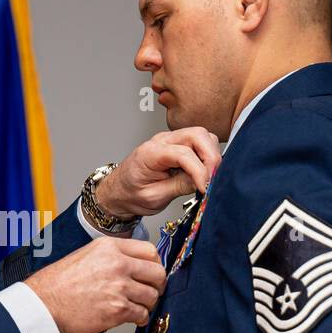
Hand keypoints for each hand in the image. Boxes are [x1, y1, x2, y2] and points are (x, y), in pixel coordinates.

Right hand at [23, 237, 165, 332]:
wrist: (45, 302)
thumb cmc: (61, 282)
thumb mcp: (87, 254)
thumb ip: (113, 256)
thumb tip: (137, 265)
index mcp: (110, 247)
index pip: (150, 251)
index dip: (155, 264)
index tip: (152, 273)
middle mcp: (117, 264)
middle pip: (157, 273)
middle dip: (157, 285)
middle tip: (151, 291)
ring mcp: (119, 287)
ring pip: (152, 296)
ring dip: (147, 303)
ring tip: (137, 306)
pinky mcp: (117, 309)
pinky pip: (142, 314)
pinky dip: (140, 318)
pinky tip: (131, 317)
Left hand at [94, 128, 220, 218]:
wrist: (119, 191)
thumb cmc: (131, 193)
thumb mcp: (154, 197)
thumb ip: (180, 186)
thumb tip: (204, 182)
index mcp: (151, 153)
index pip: (184, 154)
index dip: (200, 171)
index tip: (205, 188)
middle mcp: (162, 140)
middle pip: (198, 135)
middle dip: (211, 157)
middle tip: (212, 180)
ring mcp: (170, 140)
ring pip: (202, 136)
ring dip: (210, 155)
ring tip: (207, 177)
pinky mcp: (177, 145)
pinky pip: (199, 143)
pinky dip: (206, 156)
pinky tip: (202, 172)